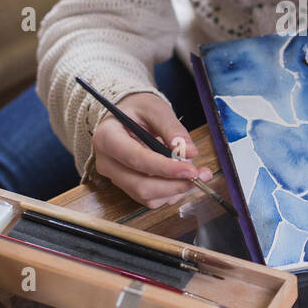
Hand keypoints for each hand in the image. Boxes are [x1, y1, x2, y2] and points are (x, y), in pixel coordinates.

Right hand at [92, 92, 212, 207]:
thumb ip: (173, 129)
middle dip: (174, 185)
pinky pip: (151, 199)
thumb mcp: (155, 108)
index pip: (136, 159)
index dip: (165, 168)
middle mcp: (107, 162)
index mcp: (107, 138)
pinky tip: (179, 177)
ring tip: (193, 172)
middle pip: (141, 186)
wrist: (126, 117)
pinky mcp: (127, 187)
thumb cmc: (138, 110)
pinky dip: (170, 192)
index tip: (190, 170)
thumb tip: (190, 152)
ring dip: (175, 190)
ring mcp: (115, 178)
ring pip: (147, 197)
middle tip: (200, 175)